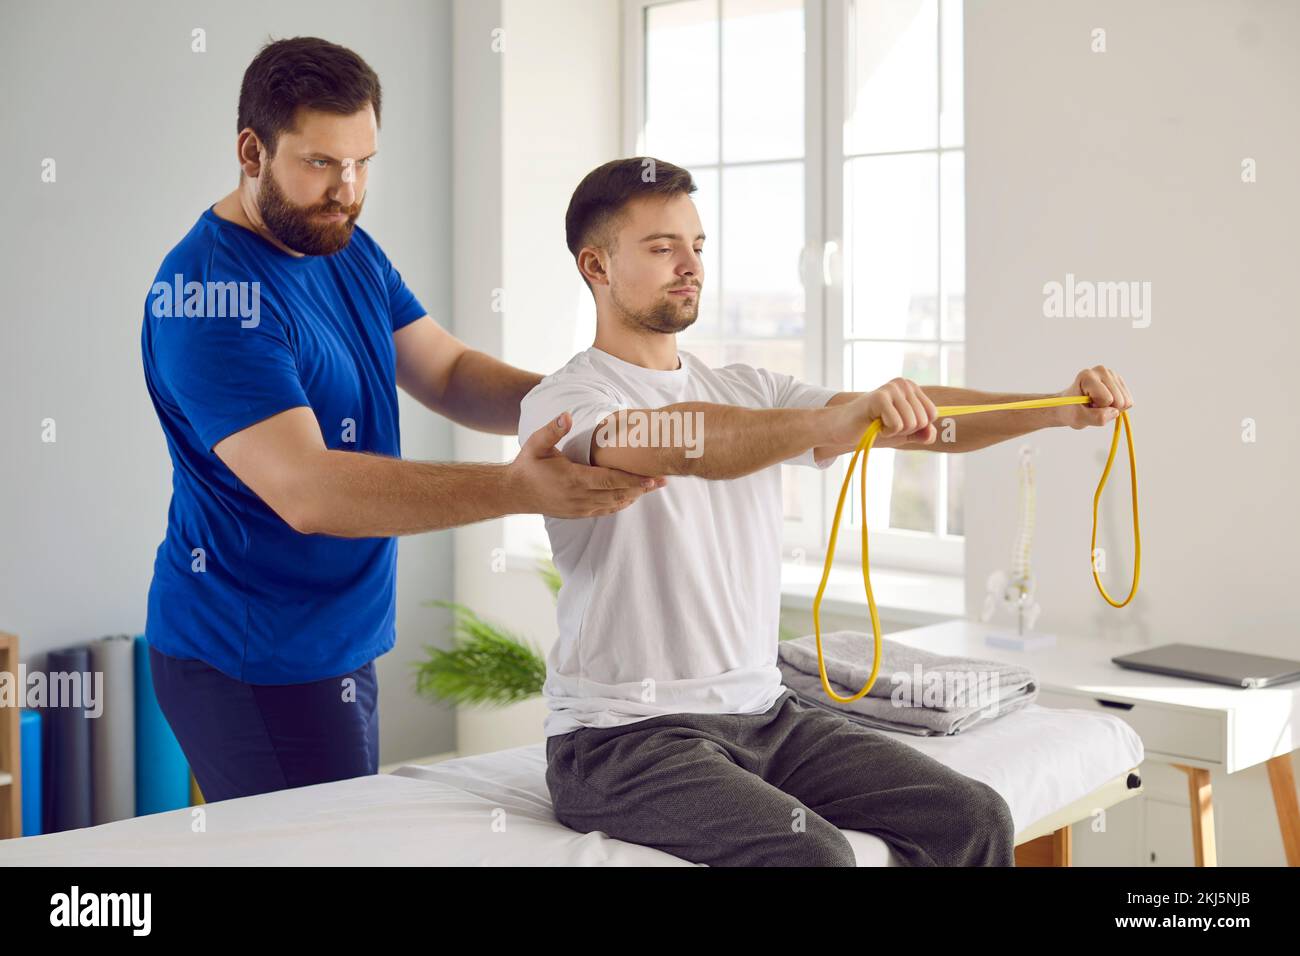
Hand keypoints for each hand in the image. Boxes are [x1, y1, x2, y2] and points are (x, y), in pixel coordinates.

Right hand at [509, 412, 666, 517]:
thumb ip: (553, 429)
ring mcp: (580, 508)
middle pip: (618, 494)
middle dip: (642, 488)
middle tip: (663, 480)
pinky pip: (606, 510)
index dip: (632, 480)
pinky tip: (634, 496)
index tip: (652, 477)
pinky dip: (622, 503)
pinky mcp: (580, 513)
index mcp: (573, 479)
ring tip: (655, 486)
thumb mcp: (537, 443)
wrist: (516, 492)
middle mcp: (579, 497)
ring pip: (615, 504)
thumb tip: (567, 415)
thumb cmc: (528, 464)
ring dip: (635, 496)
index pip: (610, 481)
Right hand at [826, 378, 938, 446]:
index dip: (917, 427)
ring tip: (879, 423)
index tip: (898, 423)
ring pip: (911, 423)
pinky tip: (873, 424)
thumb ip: (922, 433)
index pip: (932, 414)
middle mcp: (903, 384)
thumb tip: (931, 433)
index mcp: (912, 388)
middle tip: (886, 424)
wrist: (845, 429)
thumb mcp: (904, 432)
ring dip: (894, 431)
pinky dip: (886, 431)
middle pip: (923, 420)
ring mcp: (891, 388)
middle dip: (905, 430)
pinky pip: (897, 424)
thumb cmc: (874, 428)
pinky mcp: (880, 397)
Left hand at [1056, 365, 1133, 428]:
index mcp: (1087, 376)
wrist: (1072, 405)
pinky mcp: (1119, 380)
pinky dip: (1117, 406)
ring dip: (1113, 408)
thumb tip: (1116, 412)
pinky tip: (1104, 401)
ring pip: (1126, 402)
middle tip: (1092, 405)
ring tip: (1097, 403)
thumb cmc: (1073, 411)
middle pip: (1119, 400)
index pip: (1106, 399)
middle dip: (1107, 409)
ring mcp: (1112, 374)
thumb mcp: (1079, 419)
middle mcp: (1101, 370)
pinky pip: (1129, 401)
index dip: (1097, 408)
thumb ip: (1096, 417)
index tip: (1086, 404)